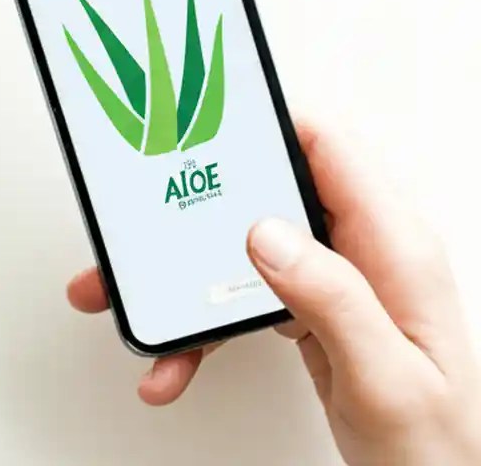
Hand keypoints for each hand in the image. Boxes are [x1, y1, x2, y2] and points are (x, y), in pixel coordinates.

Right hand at [67, 124, 480, 463]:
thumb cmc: (436, 446)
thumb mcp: (386, 377)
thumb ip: (332, 298)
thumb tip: (267, 232)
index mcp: (393, 248)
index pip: (326, 149)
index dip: (263, 126)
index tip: (199, 126)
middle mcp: (362, 254)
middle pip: (263, 197)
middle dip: (191, 211)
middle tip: (137, 221)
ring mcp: (333, 283)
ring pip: (238, 250)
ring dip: (179, 280)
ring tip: (126, 299)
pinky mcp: (310, 313)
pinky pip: (239, 300)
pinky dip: (198, 328)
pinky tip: (174, 360)